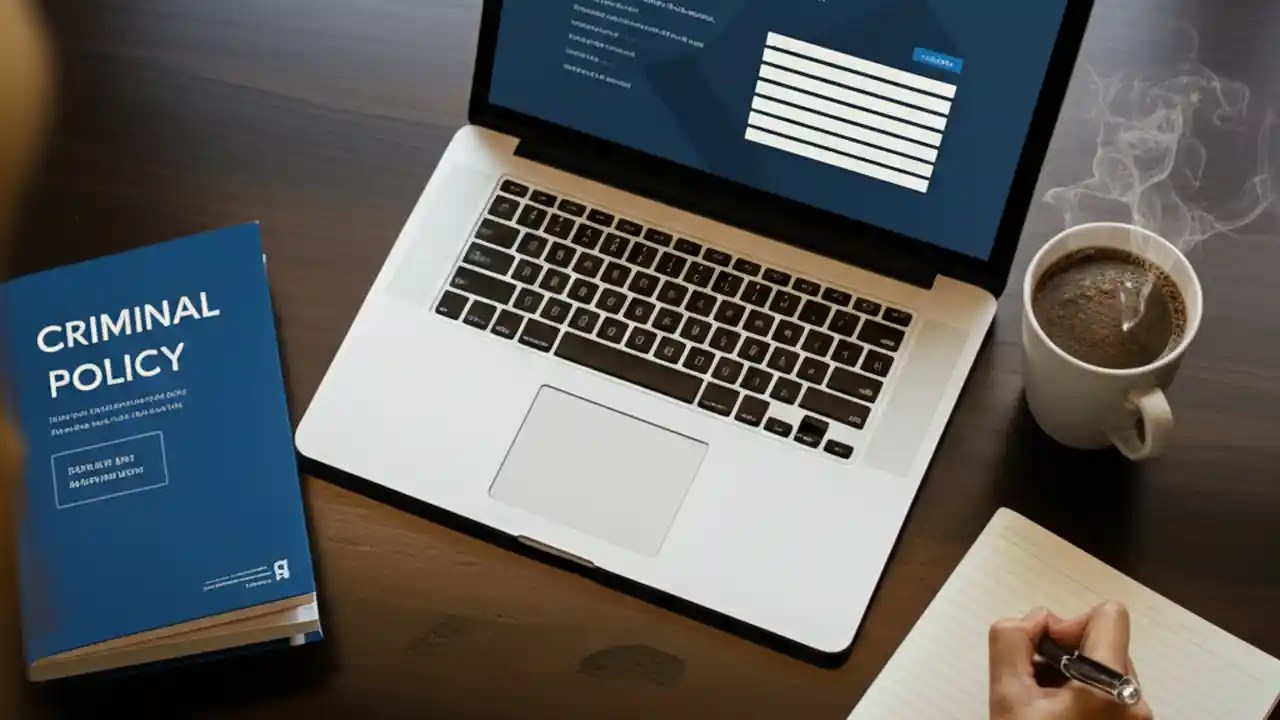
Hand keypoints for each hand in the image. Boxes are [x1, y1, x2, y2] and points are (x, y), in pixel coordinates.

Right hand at [989, 601, 1154, 719]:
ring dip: (1072, 672)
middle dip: (1065, 652)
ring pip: (1104, 664)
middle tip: (1037, 681)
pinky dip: (1082, 691)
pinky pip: (1110, 688)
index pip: (1109, 615)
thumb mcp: (1006, 695)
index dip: (1068, 624)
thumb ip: (1011, 640)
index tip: (1047, 650)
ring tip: (1046, 701)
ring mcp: (1135, 715)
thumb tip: (1035, 619)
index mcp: (1109, 687)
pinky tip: (1059, 711)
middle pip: (1103, 640)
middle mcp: (1134, 699)